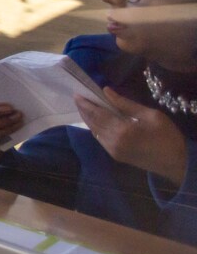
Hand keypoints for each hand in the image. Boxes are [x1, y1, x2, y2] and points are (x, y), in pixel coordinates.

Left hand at [77, 83, 191, 180]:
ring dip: (88, 119)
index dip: (86, 104)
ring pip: (94, 132)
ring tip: (83, 107)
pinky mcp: (115, 156)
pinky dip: (95, 128)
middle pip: (93, 123)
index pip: (98, 113)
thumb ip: (126, 104)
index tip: (77, 94)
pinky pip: (100, 139)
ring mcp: (113, 150)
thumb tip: (106, 91)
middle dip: (84, 110)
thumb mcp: (151, 115)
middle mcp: (113, 141)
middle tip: (77, 98)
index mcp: (123, 130)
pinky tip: (95, 121)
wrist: (176, 162)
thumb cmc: (167, 136)